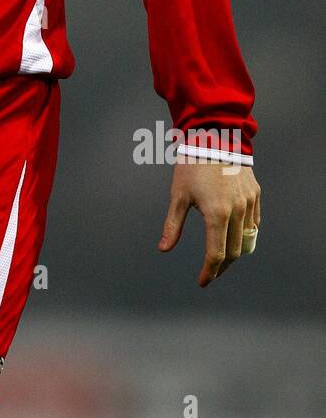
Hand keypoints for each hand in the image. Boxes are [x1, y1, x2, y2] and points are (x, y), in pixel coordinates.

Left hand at [157, 157, 260, 286]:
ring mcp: (249, 202)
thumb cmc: (192, 165)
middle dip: (221, 267)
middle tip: (211, 273)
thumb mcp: (178, 195)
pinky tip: (234, 237)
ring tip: (222, 258)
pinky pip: (255, 222)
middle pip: (234, 251)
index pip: (216, 254)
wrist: (215, 136)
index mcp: (217, 213)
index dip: (208, 271)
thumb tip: (163, 249)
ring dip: (235, 252)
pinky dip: (246, 234)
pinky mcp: (255, 194)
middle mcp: (237, 211)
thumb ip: (172, 225)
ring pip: (247, 239)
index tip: (202, 281)